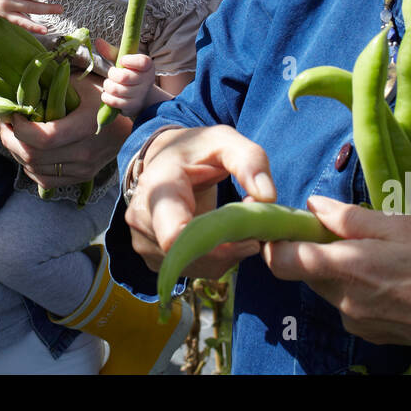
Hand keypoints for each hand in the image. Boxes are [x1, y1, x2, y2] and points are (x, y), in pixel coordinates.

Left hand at [0, 70, 127, 188]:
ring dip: (17, 153)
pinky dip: (30, 168)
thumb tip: (22, 87)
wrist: (132, 123)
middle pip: (34, 156)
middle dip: (10, 139)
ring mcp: (84, 168)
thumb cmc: (105, 97)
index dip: (21, 129)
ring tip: (13, 135)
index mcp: (85, 126)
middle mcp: (85, 152)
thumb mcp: (83, 83)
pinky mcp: (82, 176)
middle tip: (5, 123)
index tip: (14, 114)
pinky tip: (27, 152)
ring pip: (35, 170)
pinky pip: (46, 180)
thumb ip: (56, 85)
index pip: (44, 138)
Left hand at [96, 38, 156, 116]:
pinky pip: (114, 102)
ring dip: (108, 86)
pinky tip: (108, 94)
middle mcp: (147, 80)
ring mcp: (140, 95)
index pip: (142, 62)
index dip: (129, 61)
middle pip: (123, 77)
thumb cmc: (129, 73)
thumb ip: (111, 51)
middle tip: (112, 74)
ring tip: (109, 84)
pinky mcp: (132, 107)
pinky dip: (106, 97)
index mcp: (147, 66)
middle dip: (112, 74)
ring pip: (116, 90)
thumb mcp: (123, 61)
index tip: (123, 60)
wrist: (139, 96)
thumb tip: (98, 41)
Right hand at [124, 125, 275, 280]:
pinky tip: (221, 236)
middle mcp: (143, 219)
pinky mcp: (155, 258)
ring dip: (227, 254)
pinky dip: (216, 259)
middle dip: (231, 247)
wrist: (163, 159)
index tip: (249, 238)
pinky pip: (194, 269)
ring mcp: (144, 242)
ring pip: (197, 266)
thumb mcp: (225, 141)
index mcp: (158, 188)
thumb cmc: (196, 149)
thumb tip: (268, 197)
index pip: (175, 237)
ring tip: (236, 225)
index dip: (216, 248)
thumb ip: (250, 161)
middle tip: (252, 226)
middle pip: (193, 256)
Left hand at [261, 195, 410, 372]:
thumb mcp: (400, 225)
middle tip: (344, 225)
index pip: (282, 259)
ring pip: (330, 287)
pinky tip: (393, 275)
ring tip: (380, 249)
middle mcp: (344, 301)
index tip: (287, 219)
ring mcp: (358, 322)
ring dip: (339, 266)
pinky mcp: (374, 334)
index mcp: (346, 269)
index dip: (276, 237)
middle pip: (305, 272)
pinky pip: (351, 304)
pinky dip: (359, 286)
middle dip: (314, 247)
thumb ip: (349, 218)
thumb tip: (313, 206)